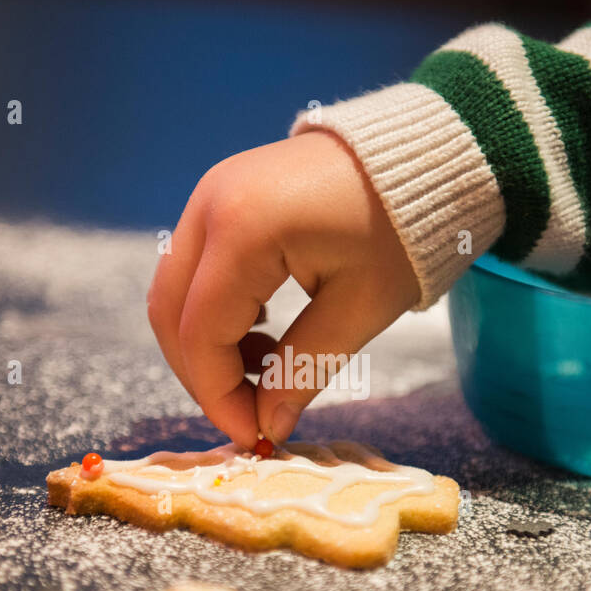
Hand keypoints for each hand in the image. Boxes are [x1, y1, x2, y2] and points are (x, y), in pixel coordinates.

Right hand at [146, 131, 418, 446]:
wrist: (420, 155)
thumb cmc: (401, 229)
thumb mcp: (358, 309)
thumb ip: (303, 370)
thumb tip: (264, 426)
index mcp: (244, 230)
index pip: (201, 333)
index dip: (218, 394)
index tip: (252, 435)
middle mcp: (210, 205)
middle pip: (170, 313)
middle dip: (202, 375)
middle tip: (249, 413)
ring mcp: (210, 194)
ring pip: (174, 291)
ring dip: (205, 344)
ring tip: (265, 372)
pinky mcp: (220, 196)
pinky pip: (193, 267)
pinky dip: (213, 311)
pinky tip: (261, 333)